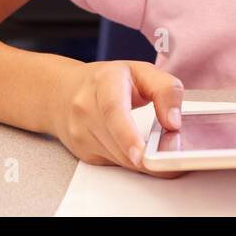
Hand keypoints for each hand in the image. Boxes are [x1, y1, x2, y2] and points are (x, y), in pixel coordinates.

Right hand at [52, 60, 185, 177]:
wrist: (62, 91)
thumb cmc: (105, 80)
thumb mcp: (141, 71)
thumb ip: (166, 90)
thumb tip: (174, 122)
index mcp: (104, 81)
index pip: (112, 110)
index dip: (127, 134)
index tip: (142, 154)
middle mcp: (85, 106)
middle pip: (117, 140)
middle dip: (144, 156)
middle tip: (167, 161)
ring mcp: (80, 131)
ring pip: (117, 157)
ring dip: (140, 160)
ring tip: (158, 153)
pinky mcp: (82, 151)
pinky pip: (113, 163)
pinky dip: (130, 161)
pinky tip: (138, 151)